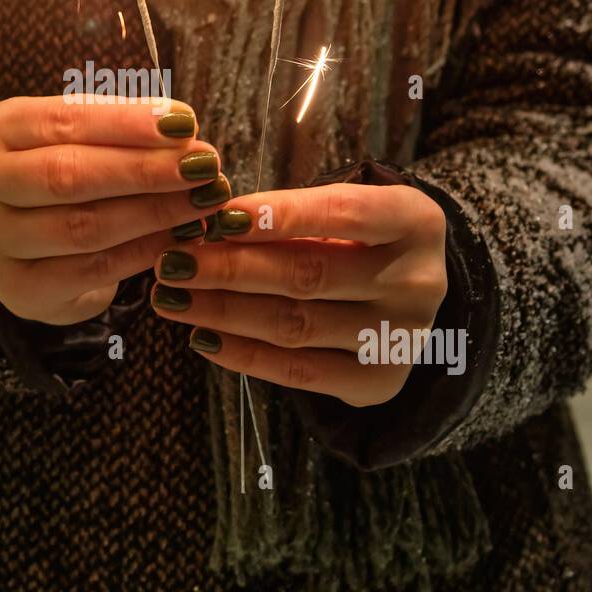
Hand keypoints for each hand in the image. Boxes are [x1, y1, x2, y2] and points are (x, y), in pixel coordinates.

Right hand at [0, 94, 229, 324]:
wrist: (25, 242)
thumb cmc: (59, 172)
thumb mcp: (76, 136)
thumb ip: (119, 127)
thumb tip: (181, 125)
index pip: (63, 121)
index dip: (127, 123)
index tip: (185, 124)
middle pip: (68, 175)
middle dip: (145, 170)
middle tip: (204, 166)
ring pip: (82, 227)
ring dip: (153, 213)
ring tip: (203, 200)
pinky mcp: (17, 289)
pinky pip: (90, 270)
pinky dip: (142, 252)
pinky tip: (180, 237)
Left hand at [150, 182, 447, 405]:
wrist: (407, 297)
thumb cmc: (358, 237)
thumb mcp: (343, 209)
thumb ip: (290, 210)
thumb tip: (208, 222)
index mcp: (416, 221)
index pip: (341, 213)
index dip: (276, 215)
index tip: (216, 215)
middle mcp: (418, 282)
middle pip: (309, 274)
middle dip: (231, 267)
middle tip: (173, 259)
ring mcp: (401, 338)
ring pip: (295, 326)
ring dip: (224, 311)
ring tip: (172, 296)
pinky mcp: (378, 383)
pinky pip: (299, 372)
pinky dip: (244, 355)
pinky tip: (202, 336)